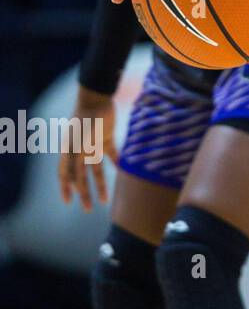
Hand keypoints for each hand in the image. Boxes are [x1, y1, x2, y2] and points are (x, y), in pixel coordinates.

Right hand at [58, 86, 118, 211]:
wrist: (98, 98)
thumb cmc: (85, 120)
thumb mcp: (78, 143)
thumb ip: (74, 162)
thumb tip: (72, 182)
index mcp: (69, 152)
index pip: (64, 175)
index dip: (65, 189)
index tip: (68, 202)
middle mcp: (80, 151)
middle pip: (81, 176)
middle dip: (84, 193)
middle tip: (88, 209)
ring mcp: (93, 145)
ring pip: (96, 169)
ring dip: (100, 184)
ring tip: (105, 201)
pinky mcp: (107, 138)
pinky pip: (112, 154)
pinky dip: (117, 163)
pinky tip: (123, 174)